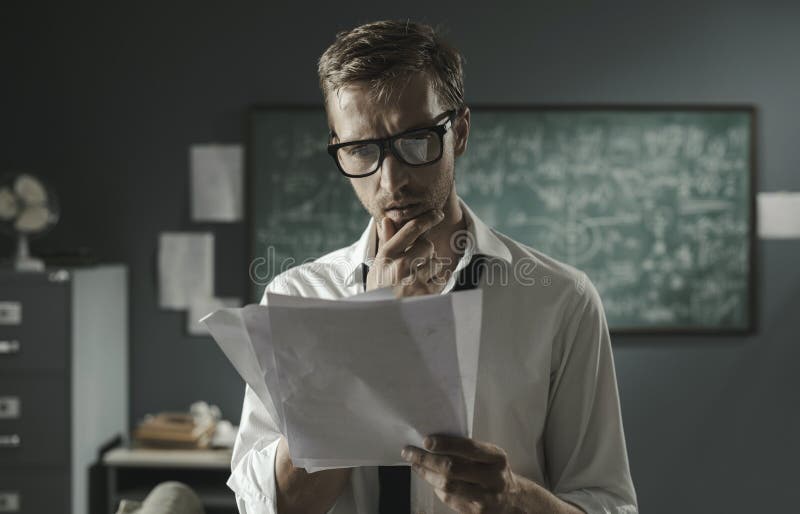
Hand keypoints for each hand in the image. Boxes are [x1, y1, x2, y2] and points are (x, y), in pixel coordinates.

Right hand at [366, 209, 445, 296]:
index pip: (410, 230)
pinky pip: (442, 277)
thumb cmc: (378, 294)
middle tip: (416, 262)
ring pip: (436, 261)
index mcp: (386, 258)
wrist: (381, 324)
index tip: (436, 214)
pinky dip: (436, 280)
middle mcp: (401, 267)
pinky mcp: (429, 295)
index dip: (426, 219)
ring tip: (417, 279)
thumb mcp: (376, 268)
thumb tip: (388, 220)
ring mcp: (416, 281)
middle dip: (425, 252)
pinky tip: (424, 288)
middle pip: (427, 245)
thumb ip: (386, 243)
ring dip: (431, 267)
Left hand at [401, 435, 519, 512]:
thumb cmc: (494, 471)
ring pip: (447, 486)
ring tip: (415, 464)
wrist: (512, 499)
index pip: (469, 448)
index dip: (445, 443)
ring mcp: (485, 498)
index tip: (426, 440)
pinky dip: (436, 487)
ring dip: (426, 474)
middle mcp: (493, 478)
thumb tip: (433, 442)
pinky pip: (449, 499)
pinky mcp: (476, 513)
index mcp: (497, 458)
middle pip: (453, 469)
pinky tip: (430, 478)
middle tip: (409, 452)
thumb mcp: (490, 456)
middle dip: (426, 459)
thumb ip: (468, 449)